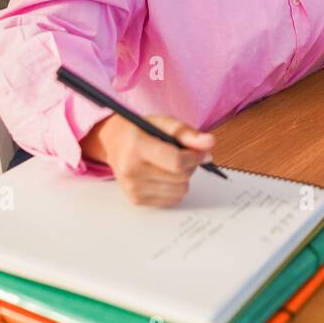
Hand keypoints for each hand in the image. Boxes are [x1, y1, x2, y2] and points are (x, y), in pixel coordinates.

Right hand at [84, 114, 214, 206]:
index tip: (201, 152)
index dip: (195, 157)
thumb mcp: (162, 122)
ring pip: (180, 191)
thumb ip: (186, 132)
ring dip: (184, 178)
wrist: (114, 142)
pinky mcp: (136, 200)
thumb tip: (209, 143)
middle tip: (184, 155)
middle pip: (180, 177)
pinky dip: (175, 188)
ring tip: (173, 165)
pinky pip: (172, 200)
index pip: (176, 161)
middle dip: (190, 166)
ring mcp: (132, 188)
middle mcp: (131, 170)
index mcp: (137, 147)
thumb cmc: (140, 131)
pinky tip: (165, 175)